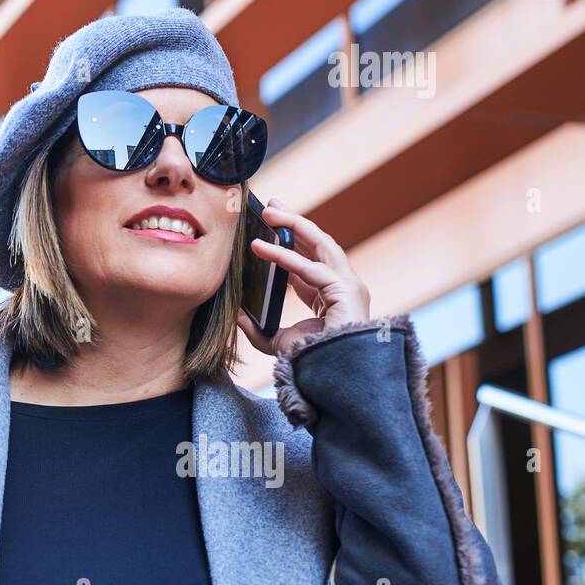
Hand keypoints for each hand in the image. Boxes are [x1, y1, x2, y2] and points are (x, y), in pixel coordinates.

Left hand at [235, 196, 370, 357]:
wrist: (333, 380)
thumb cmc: (312, 362)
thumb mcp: (277, 342)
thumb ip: (258, 329)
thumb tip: (237, 314)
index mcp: (329, 294)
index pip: (309, 258)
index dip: (288, 240)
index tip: (268, 224)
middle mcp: (342, 285)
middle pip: (318, 244)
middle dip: (295, 221)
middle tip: (271, 205)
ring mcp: (347, 286)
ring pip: (321, 244)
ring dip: (295, 224)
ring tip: (269, 211)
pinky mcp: (345, 292)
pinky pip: (310, 268)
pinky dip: (284, 256)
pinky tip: (261, 247)